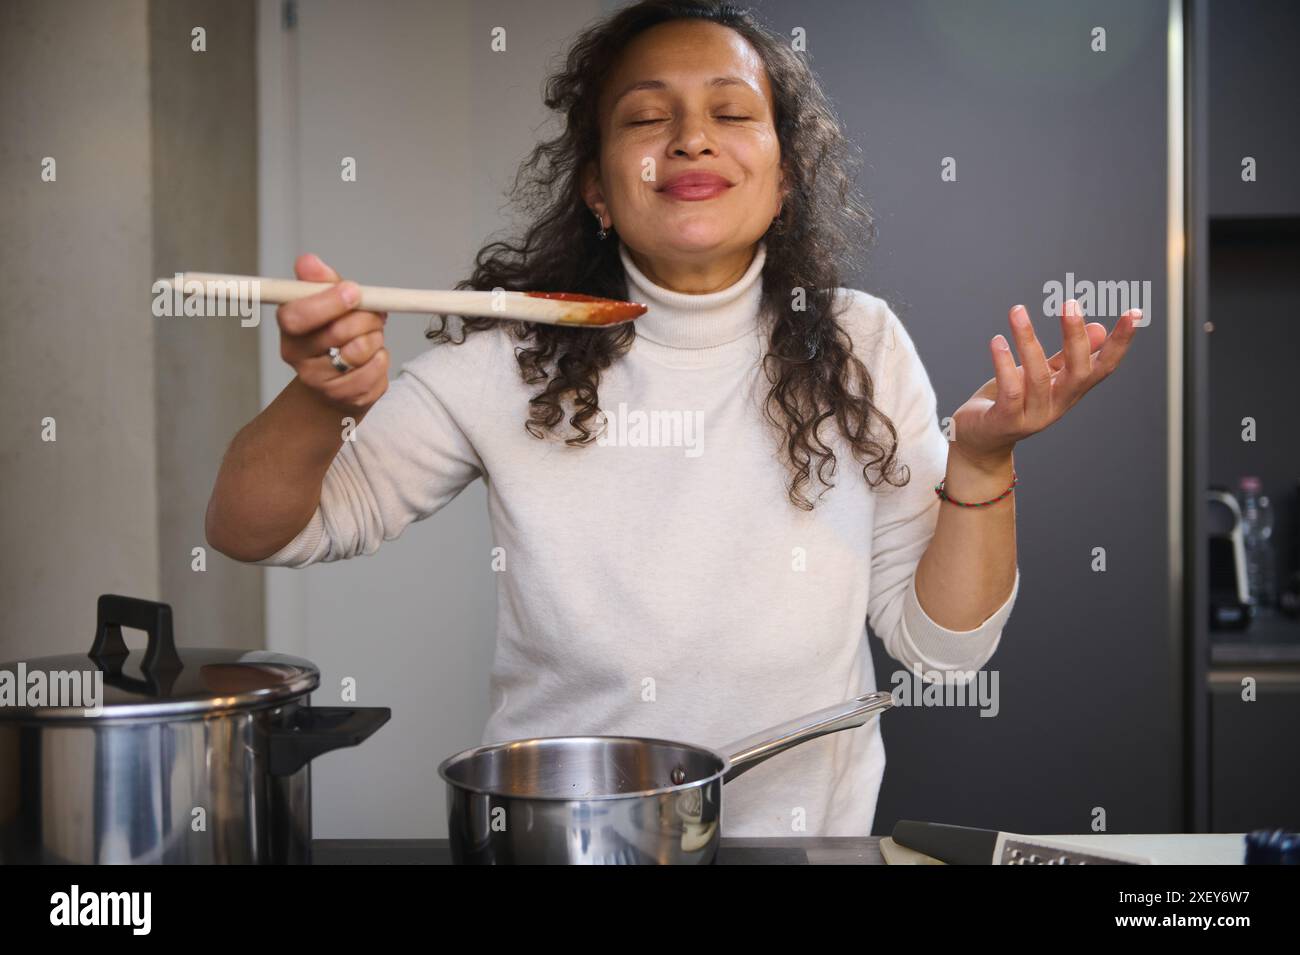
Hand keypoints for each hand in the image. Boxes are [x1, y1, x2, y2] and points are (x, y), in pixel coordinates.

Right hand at [277, 253, 389, 413]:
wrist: (336, 381)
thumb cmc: (332, 334)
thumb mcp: (326, 301)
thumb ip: (321, 280)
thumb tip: (308, 261)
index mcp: (289, 330)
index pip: (296, 316)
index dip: (327, 302)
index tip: (353, 291)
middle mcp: (298, 358)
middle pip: (336, 332)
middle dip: (364, 317)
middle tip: (374, 312)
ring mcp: (321, 382)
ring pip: (360, 351)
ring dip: (375, 337)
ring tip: (371, 335)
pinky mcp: (346, 397)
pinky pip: (375, 370)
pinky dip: (382, 358)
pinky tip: (373, 356)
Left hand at [951, 299, 1139, 469]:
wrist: (979, 441)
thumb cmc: (1010, 402)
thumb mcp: (1043, 376)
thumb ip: (1066, 357)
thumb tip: (1099, 329)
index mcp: (1070, 391)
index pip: (1103, 367)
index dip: (1120, 343)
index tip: (1135, 313)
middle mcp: (1057, 405)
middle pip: (1078, 372)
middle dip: (1075, 338)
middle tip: (1070, 304)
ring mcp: (1033, 416)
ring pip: (1038, 378)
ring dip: (1028, 341)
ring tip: (1017, 311)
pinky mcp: (1006, 421)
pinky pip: (1009, 391)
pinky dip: (1004, 365)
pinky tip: (998, 340)